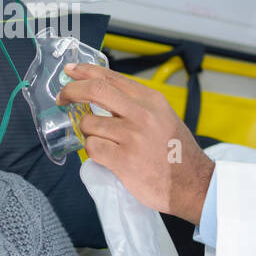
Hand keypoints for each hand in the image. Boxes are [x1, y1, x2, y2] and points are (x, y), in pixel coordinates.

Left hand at [56, 62, 214, 222]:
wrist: (193, 184)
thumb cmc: (177, 153)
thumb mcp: (163, 117)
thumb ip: (136, 104)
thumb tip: (103, 93)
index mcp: (151, 100)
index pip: (110, 77)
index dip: (85, 71)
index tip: (71, 71)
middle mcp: (142, 114)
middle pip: (95, 90)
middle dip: (72, 91)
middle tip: (62, 97)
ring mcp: (131, 137)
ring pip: (89, 123)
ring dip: (88, 132)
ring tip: (101, 141)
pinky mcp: (123, 159)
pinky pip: (92, 148)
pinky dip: (93, 151)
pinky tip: (105, 156)